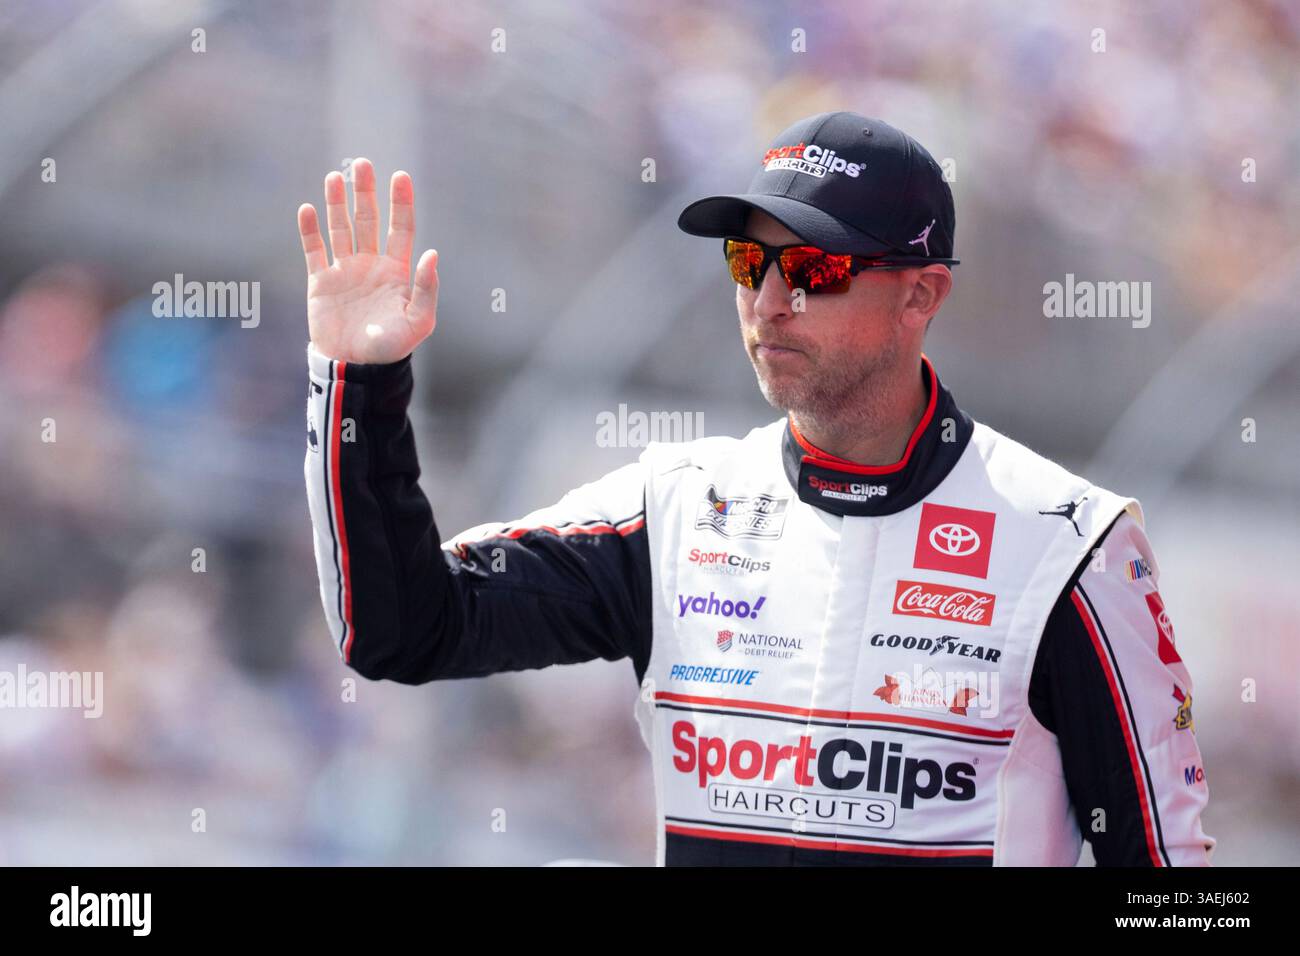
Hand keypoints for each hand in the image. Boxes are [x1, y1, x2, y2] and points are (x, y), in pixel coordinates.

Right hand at [297, 158, 438, 363]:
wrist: (356, 368)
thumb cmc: (392, 348)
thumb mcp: (418, 322)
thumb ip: (426, 289)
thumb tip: (432, 254)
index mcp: (396, 270)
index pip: (401, 228)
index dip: (401, 202)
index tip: (400, 176)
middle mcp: (370, 264)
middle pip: (368, 220)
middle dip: (366, 193)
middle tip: (364, 165)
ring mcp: (344, 270)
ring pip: (340, 228)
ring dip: (337, 203)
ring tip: (335, 177)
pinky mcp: (320, 281)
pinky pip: (314, 250)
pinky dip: (309, 230)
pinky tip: (307, 209)